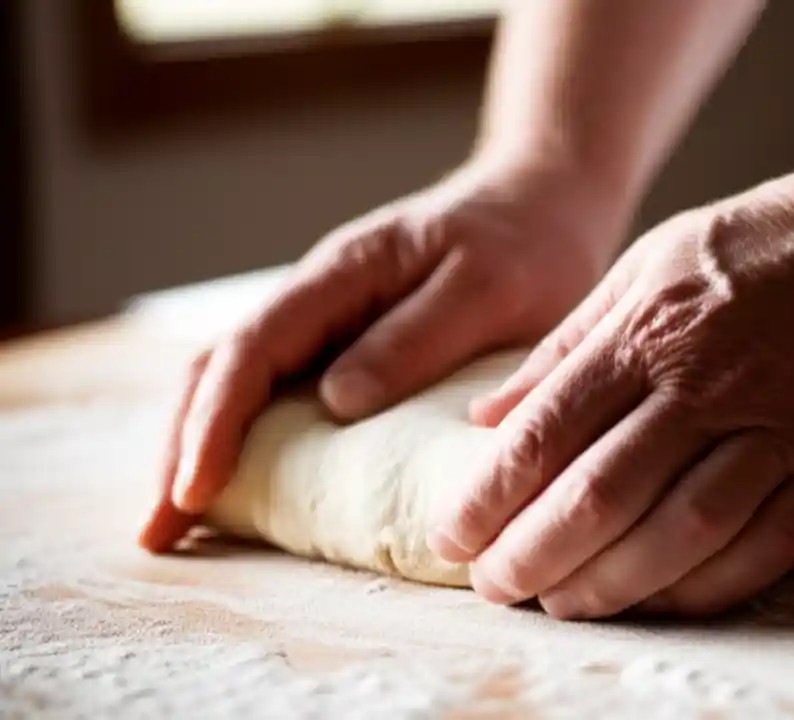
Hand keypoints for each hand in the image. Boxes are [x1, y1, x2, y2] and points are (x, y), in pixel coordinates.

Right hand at [138, 153, 631, 551]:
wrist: (541, 205)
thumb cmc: (525, 245)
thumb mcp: (488, 287)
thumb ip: (416, 337)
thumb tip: (334, 401)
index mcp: (344, 272)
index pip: (253, 349)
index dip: (216, 423)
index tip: (195, 491)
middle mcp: (320, 295)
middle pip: (219, 369)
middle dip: (181, 448)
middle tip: (156, 532)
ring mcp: (329, 320)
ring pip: (238, 382)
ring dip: (199, 448)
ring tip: (175, 524)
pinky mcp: (349, 344)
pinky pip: (279, 391)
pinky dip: (246, 440)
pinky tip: (238, 488)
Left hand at [430, 163, 793, 617]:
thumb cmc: (774, 240)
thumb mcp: (656, 259)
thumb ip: (572, 341)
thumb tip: (490, 416)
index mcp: (655, 327)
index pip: (547, 431)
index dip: (487, 496)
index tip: (451, 536)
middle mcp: (713, 382)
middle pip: (602, 494)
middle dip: (533, 554)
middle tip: (496, 586)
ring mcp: (787, 427)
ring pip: (682, 531)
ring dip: (613, 583)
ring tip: (565, 604)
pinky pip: (769, 545)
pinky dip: (709, 586)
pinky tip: (664, 600)